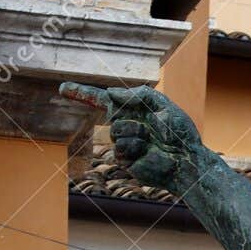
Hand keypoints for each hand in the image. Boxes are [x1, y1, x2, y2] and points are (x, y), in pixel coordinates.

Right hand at [60, 83, 202, 194]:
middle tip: (154, 129)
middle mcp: (126, 126)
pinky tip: (148, 154)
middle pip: (113, 117)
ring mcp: (124, 144)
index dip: (82, 94)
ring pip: (116, 133)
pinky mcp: (126, 161)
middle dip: (132, 120)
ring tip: (153, 142)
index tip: (63, 88)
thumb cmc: (179, 133)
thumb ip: (137, 94)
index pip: (102, 100)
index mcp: (133, 110)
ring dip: (136, 135)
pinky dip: (134, 149)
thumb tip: (110, 93)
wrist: (187, 160)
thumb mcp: (162, 105)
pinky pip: (119, 150)